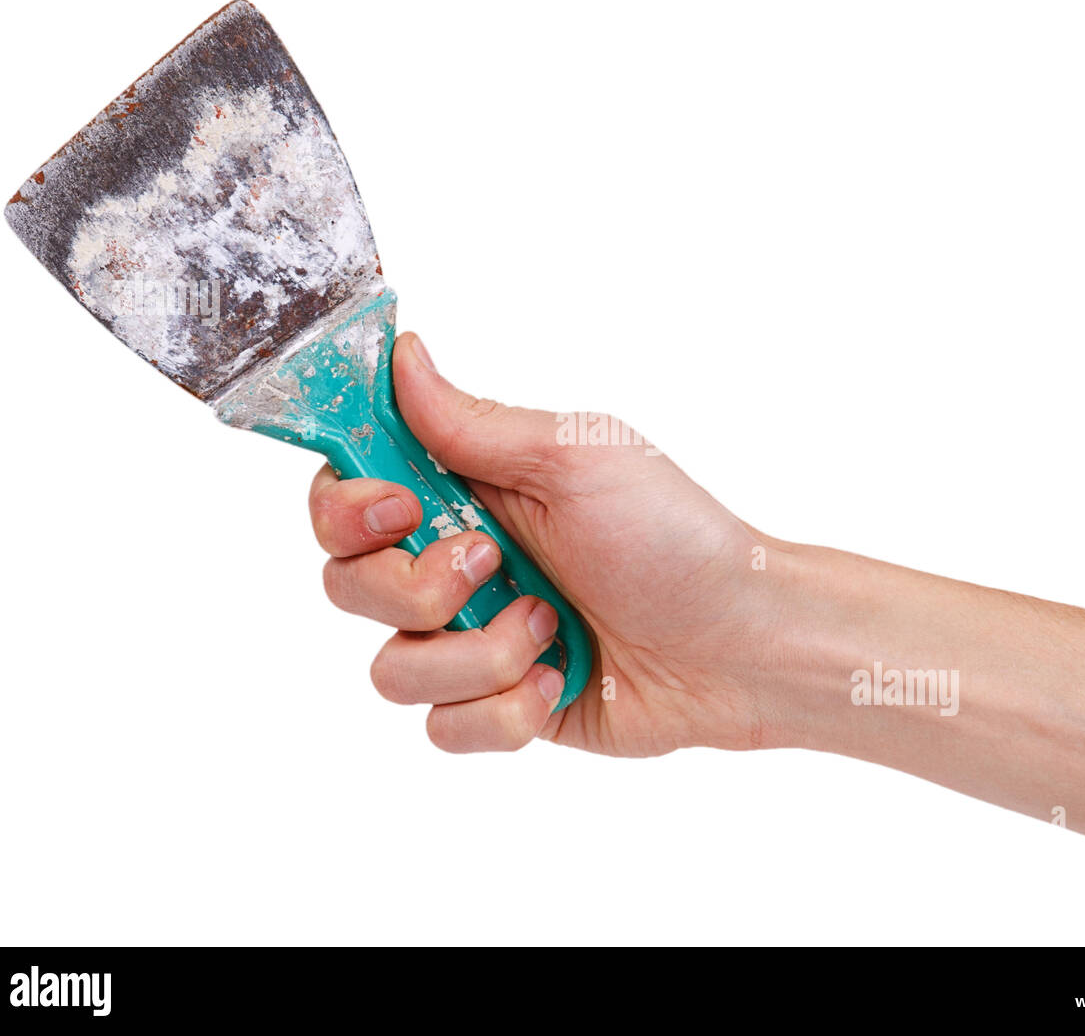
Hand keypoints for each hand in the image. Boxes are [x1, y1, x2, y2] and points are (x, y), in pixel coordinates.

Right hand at [309, 331, 791, 754]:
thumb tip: (401, 356)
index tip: (395, 511)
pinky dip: (505, 710)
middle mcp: (456, 564)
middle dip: (413, 588)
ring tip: (549, 627)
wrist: (739, 644)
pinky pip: (443, 728)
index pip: (346, 494)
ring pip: (392, 670)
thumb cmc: (672, 536)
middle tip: (490, 564)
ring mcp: (473, 640)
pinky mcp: (497, 706)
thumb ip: (472, 423)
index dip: (344, 508)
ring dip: (477, 653)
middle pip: (347, 585)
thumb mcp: (574, 458)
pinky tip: (559, 676)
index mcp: (467, 490)